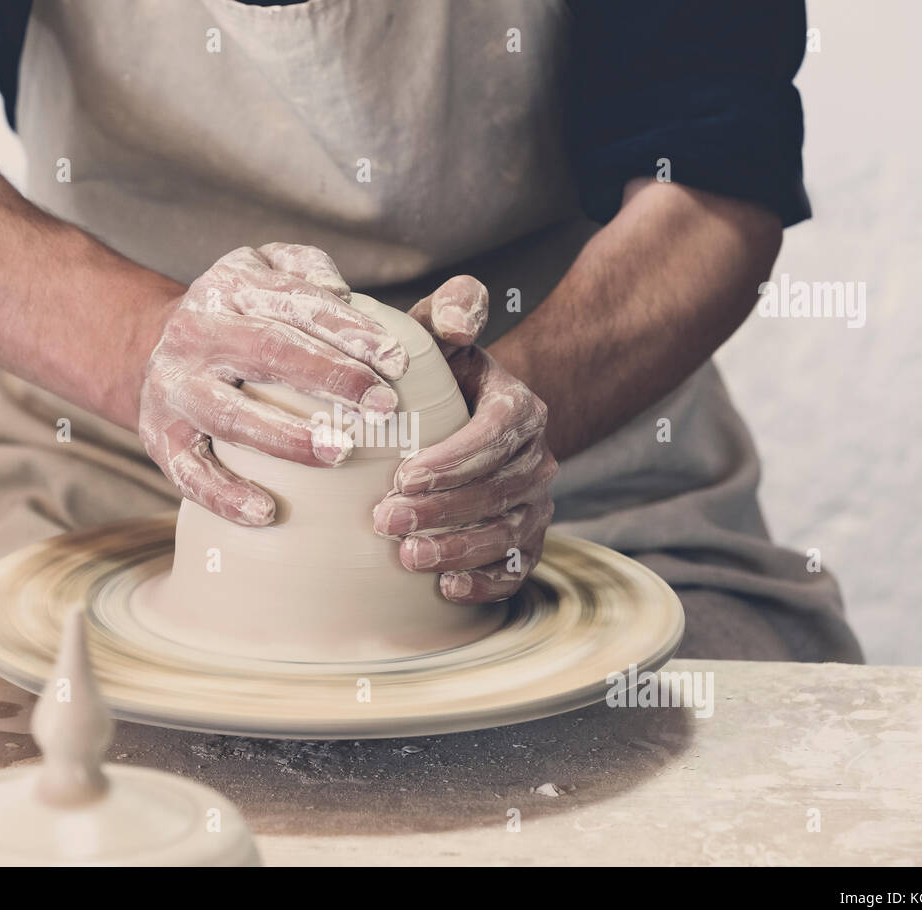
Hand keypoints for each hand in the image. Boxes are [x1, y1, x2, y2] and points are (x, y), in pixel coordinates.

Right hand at [139, 243, 408, 525]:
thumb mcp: (263, 269)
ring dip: (287, 437)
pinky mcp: (158, 437)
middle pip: (268, 351)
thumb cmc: (239, 315)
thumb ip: (305, 267)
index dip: (349, 331)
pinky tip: (267, 514)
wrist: (151, 350)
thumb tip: (341, 292)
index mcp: (229, 287)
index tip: (398, 362)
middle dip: (332, 378)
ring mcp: (174, 388)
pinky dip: (224, 496)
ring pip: (230, 415)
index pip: (295, 303)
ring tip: (341, 453)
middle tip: (385, 407)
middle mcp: (196, 333)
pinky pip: (188, 473)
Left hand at [373, 276, 557, 602]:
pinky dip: (485, 582)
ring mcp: (534, 503)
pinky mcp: (524, 541)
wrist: (457, 420)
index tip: (404, 473)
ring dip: (458, 548)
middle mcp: (536, 458)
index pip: (497, 434)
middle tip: (385, 521)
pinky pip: (516, 568)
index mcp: (519, 408)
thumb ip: (452, 308)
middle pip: (498, 490)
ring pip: (507, 532)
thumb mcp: (440, 333)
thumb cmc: (436, 375)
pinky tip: (447, 588)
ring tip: (407, 558)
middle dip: (442, 509)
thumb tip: (459, 320)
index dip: (454, 458)